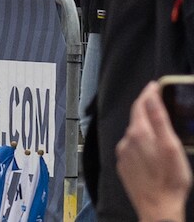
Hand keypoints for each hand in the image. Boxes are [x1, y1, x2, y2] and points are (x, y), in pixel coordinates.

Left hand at [117, 82, 191, 221]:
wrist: (158, 208)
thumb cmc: (169, 180)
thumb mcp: (171, 146)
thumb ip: (159, 119)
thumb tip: (151, 97)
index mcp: (138, 133)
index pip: (140, 105)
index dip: (148, 94)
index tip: (154, 86)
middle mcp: (126, 141)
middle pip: (136, 119)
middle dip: (147, 111)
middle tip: (159, 104)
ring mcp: (123, 155)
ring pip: (134, 135)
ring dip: (144, 130)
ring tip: (159, 132)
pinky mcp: (124, 166)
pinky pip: (131, 150)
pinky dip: (141, 146)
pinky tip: (152, 153)